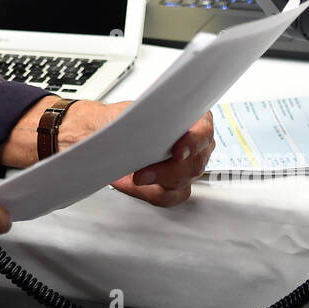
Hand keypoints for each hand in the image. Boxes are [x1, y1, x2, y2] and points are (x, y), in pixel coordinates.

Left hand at [59, 101, 216, 207]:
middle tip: (142, 172)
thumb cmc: (123, 118)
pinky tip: (130, 183)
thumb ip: (144, 118)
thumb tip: (144, 125)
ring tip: (134, 177)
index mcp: (193, 118)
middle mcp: (195, 145)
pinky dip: (146, 192)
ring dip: (155, 184)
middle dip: (167, 172)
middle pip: (193, 165)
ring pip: (181, 184)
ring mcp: (186, 167)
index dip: (193, 143)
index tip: (177, 152)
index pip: (203, 132)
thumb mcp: (130, 111)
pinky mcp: (173, 186)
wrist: (105, 132)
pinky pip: (166, 197)